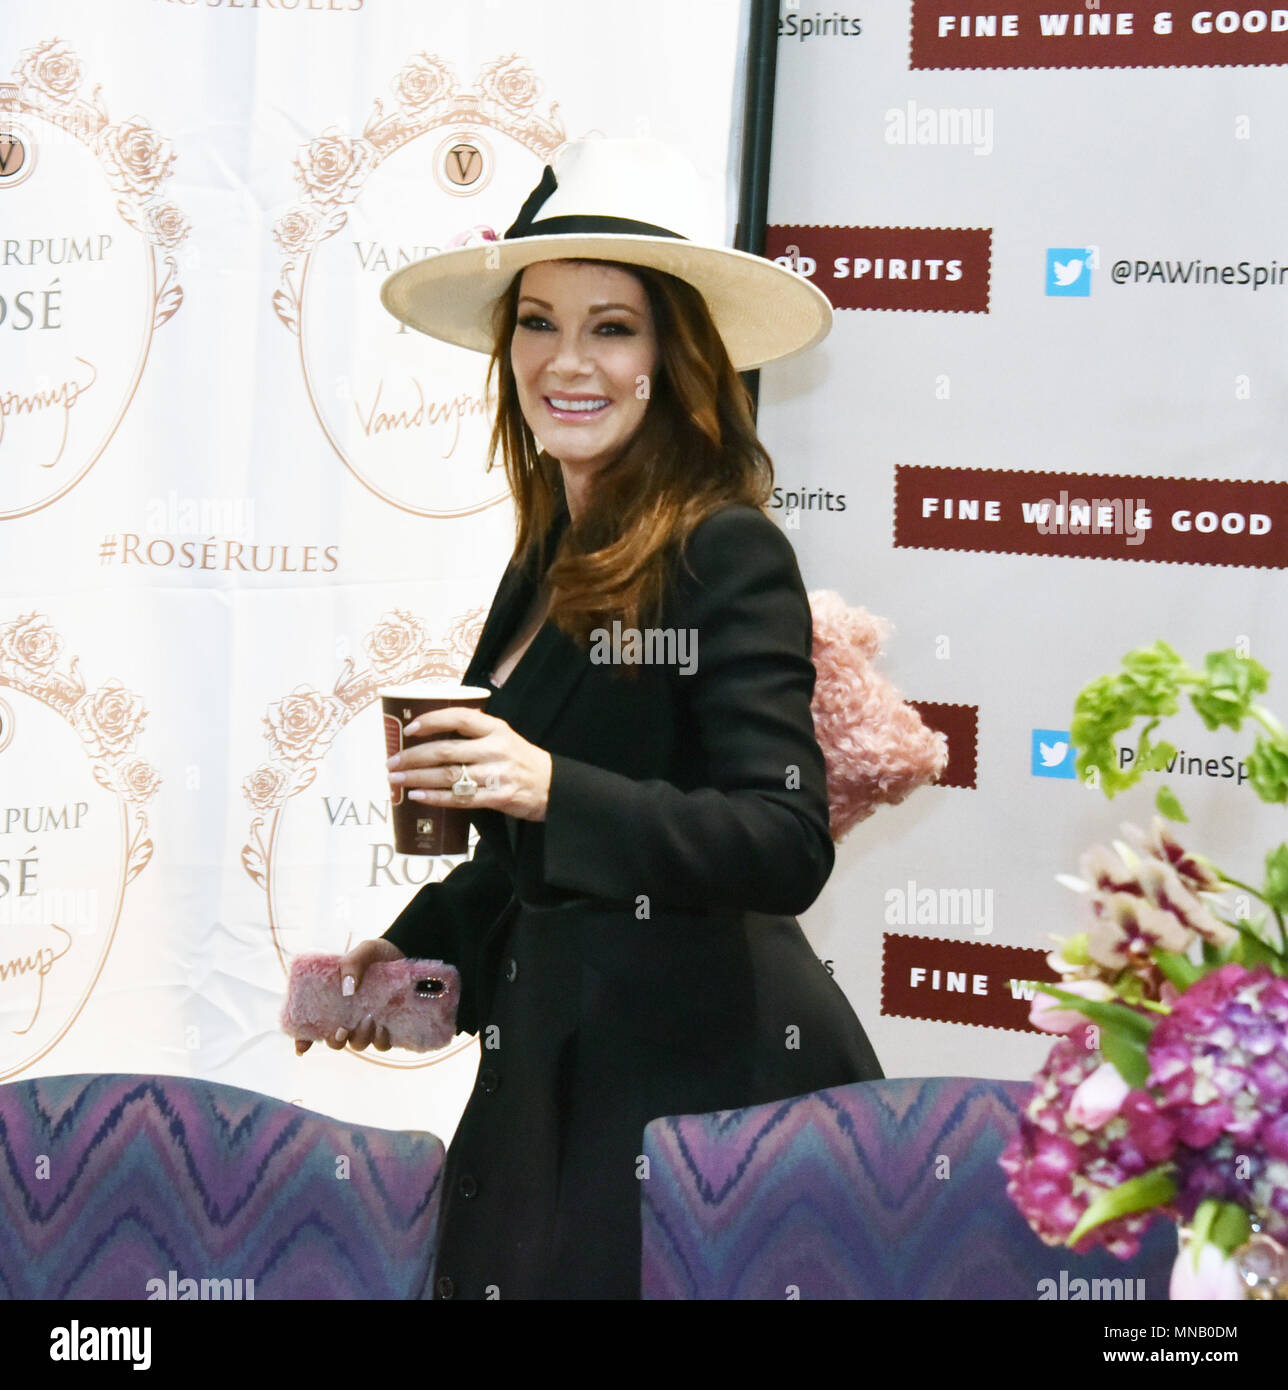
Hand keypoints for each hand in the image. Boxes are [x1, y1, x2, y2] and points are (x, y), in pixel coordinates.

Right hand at [293, 937, 405, 1055]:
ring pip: (357, 1044)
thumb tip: (348, 988)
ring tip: (369, 1019)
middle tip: (342, 1029)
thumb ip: (352, 964)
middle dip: (335, 1041)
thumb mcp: (363, 952)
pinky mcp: (386, 1026)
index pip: (312, 1025)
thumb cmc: (375, 955)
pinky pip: (381, 1045)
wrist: (403, 953)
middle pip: (334, 1041)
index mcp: (332, 1001)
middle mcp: (347, 1017)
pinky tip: (383, 1028)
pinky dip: (380, 1041)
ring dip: (360, 1038)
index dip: (303, 1040)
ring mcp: (366, 1023)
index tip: (302, 1047)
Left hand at [385, 706, 552, 822]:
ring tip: (396, 780)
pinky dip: (435, 798)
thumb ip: (476, 732)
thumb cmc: (522, 760)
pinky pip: (460, 799)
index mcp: (497, 729)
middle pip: (446, 751)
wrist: (553, 787)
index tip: (409, 729)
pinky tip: (417, 797)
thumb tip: (433, 729)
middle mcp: (496, 749)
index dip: (432, 721)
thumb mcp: (504, 737)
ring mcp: (497, 774)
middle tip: (391, 762)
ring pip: (449, 776)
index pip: (460, 718)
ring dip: (417, 779)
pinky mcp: (498, 798)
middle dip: (413, 757)